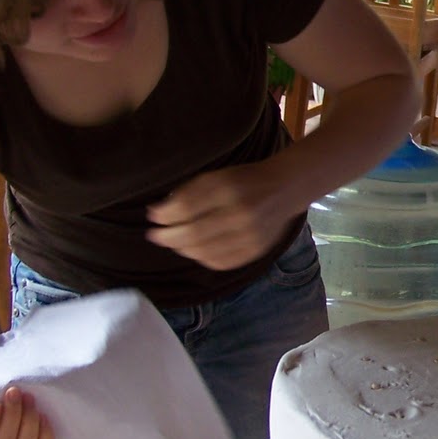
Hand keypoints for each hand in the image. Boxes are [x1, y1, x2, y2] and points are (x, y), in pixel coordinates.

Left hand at [145, 163, 291, 269]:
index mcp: (228, 188)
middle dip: (168, 236)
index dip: (165, 215)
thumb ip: (188, 193)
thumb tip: (157, 213)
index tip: (153, 216)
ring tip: (175, 243)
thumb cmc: (244, 180)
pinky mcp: (255, 251)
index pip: (186, 207)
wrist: (284, 189)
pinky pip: (221, 262)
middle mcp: (240, 213)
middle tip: (155, 236)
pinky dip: (202, 258)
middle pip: (193, 233)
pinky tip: (195, 251)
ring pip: (204, 252)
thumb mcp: (216, 176)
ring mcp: (249, 236)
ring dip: (182, 249)